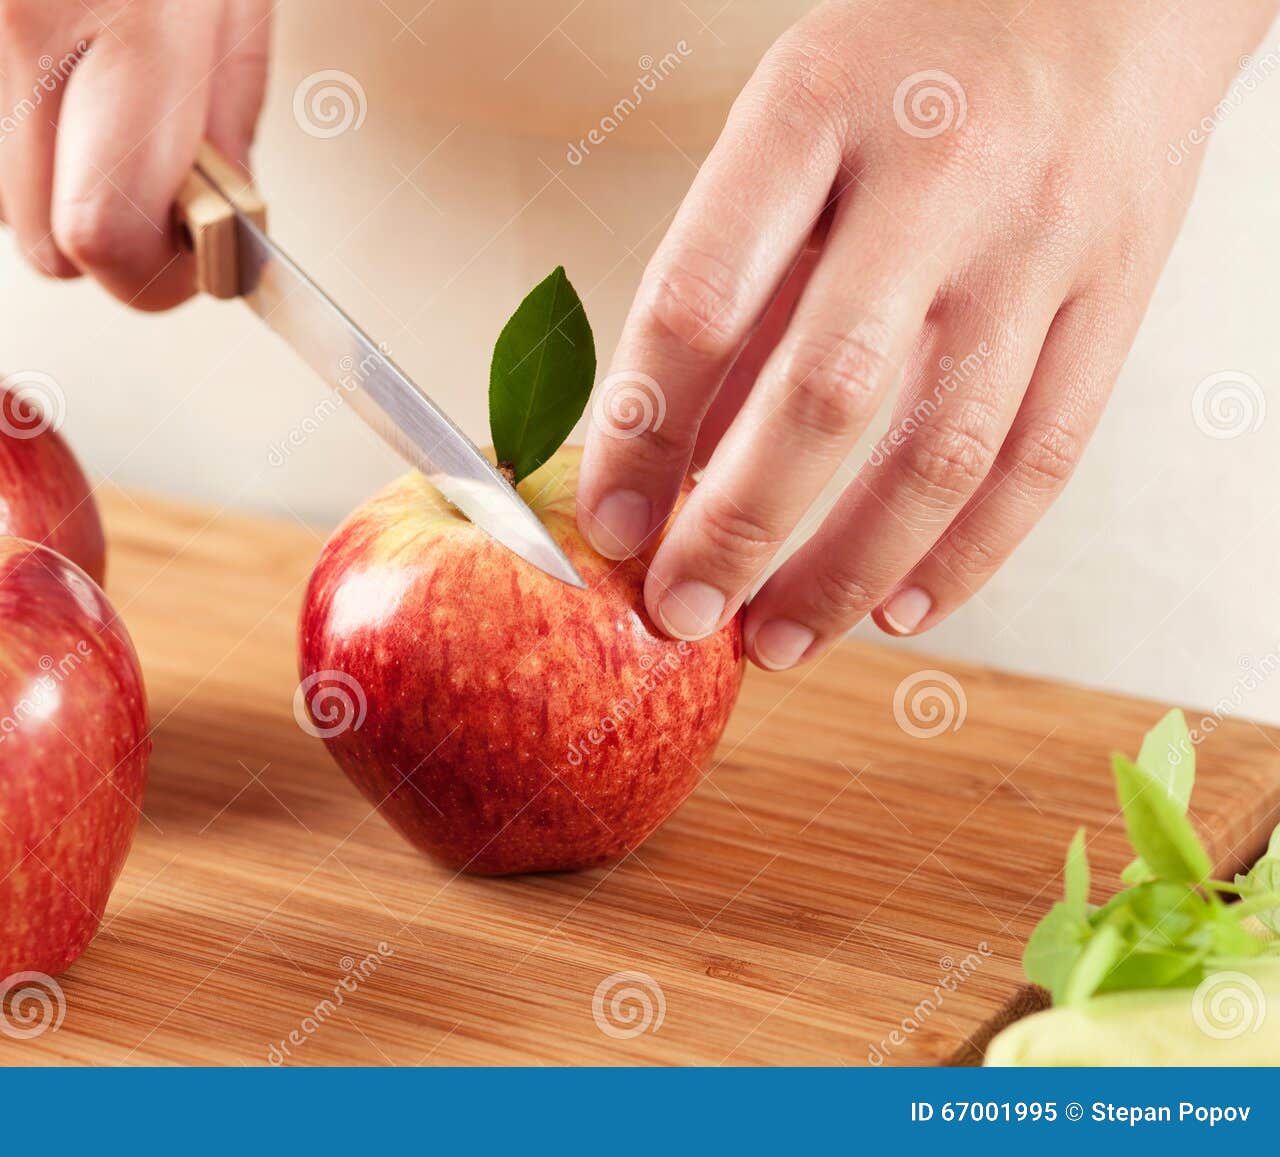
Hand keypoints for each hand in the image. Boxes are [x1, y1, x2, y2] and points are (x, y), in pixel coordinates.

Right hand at [0, 0, 270, 309]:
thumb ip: (229, 110)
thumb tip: (218, 214)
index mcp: (123, 24)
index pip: (104, 236)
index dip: (153, 279)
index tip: (191, 264)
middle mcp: (13, 34)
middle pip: (44, 243)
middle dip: (110, 238)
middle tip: (156, 185)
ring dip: (52, 179)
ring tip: (94, 92)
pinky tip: (34, 50)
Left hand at [576, 0, 1276, 666]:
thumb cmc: (915, 56)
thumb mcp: (791, 124)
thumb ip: (739, 281)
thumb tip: (667, 451)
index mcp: (814, 112)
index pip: (700, 300)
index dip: (642, 434)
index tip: (610, 524)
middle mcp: (934, 180)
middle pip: (824, 396)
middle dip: (738, 530)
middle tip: (680, 611)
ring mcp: (1037, 243)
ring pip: (942, 452)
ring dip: (848, 573)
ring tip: (780, 640)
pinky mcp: (1115, 294)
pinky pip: (1043, 455)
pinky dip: (972, 553)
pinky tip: (906, 606)